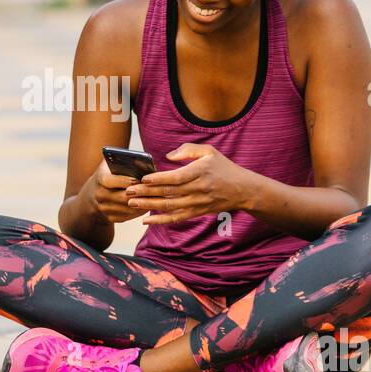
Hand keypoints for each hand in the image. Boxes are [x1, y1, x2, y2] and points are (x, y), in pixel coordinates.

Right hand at [85, 159, 148, 224]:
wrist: (93, 194)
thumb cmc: (108, 174)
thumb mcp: (110, 165)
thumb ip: (122, 160)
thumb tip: (143, 161)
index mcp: (100, 179)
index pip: (111, 181)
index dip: (125, 181)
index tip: (138, 179)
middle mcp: (100, 195)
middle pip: (122, 197)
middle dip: (139, 194)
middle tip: (153, 191)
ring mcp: (104, 208)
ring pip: (128, 208)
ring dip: (142, 203)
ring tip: (155, 198)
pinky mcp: (110, 218)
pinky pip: (128, 216)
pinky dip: (140, 211)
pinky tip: (149, 205)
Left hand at [125, 143, 251, 224]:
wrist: (242, 190)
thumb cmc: (223, 167)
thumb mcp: (209, 151)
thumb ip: (188, 150)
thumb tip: (167, 156)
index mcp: (200, 172)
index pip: (176, 178)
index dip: (159, 179)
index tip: (144, 178)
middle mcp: (198, 189)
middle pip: (169, 193)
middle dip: (147, 192)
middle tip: (128, 190)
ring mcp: (197, 203)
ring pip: (169, 206)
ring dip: (149, 206)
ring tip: (131, 202)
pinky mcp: (196, 212)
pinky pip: (176, 218)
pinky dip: (160, 221)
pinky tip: (146, 221)